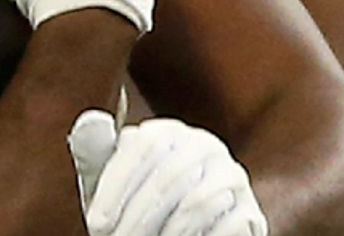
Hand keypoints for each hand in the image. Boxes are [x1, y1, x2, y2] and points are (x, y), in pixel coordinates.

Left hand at [69, 111, 268, 235]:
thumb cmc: (132, 204)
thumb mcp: (108, 182)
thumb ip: (95, 151)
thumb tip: (92, 119)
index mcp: (167, 131)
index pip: (143, 147)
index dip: (117, 187)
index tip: (95, 224)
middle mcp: (204, 145)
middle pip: (169, 177)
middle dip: (137, 217)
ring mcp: (232, 177)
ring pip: (198, 202)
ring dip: (166, 232)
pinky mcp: (250, 212)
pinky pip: (229, 225)